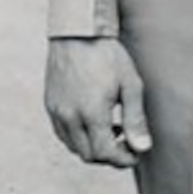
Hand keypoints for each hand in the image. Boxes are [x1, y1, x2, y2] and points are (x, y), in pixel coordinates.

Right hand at [45, 37, 151, 168]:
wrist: (78, 34)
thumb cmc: (108, 56)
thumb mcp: (130, 84)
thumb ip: (136, 119)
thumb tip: (142, 147)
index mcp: (91, 113)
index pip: (105, 153)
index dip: (123, 159)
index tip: (137, 154)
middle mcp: (69, 118)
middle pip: (88, 155)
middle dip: (110, 156)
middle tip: (128, 144)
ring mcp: (56, 113)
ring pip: (74, 147)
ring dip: (95, 146)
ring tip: (115, 129)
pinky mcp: (50, 107)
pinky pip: (64, 134)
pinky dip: (80, 136)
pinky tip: (96, 121)